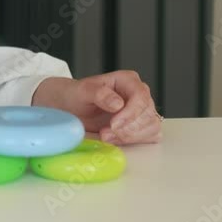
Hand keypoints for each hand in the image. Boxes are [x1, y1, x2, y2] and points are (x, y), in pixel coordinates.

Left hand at [33, 71, 161, 144]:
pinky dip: (133, 141)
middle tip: (105, 133)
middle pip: (147, 114)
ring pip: (151, 127)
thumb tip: (118, 103)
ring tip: (106, 136)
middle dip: (127, 128)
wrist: (70, 108)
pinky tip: (115, 139)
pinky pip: (149, 136)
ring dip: (130, 136)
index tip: (114, 124)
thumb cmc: (76, 95)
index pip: (140, 96)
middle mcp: (139, 94)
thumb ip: (99, 94)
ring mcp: (142, 110)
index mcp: (128, 80)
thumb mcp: (82, 91)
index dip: (130, 113)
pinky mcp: (141, 126)